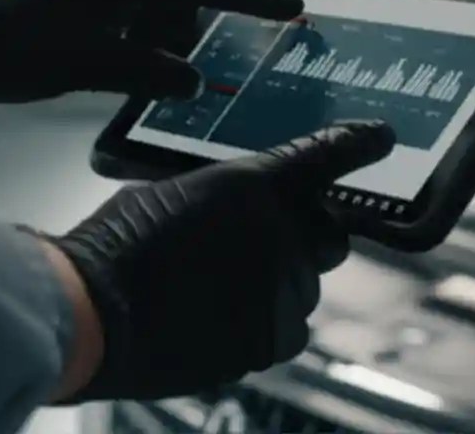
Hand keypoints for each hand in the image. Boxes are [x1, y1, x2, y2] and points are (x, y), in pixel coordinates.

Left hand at [0, 0, 301, 100]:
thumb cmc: (4, 50)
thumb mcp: (82, 66)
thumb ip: (146, 72)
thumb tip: (193, 81)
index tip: (292, 5)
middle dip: (206, 11)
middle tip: (218, 49)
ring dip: (171, 29)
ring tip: (163, 69)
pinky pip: (132, 8)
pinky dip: (146, 34)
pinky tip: (138, 65)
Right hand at [45, 120, 394, 402]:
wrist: (92, 313)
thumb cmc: (115, 245)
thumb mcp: (171, 191)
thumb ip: (225, 196)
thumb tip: (245, 210)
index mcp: (255, 185)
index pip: (325, 156)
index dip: (358, 144)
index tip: (381, 137)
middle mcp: (282, 234)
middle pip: (331, 235)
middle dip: (311, 235)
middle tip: (273, 242)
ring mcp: (281, 290)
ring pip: (308, 284)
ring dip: (281, 281)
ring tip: (224, 288)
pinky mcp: (271, 338)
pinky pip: (290, 327)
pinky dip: (267, 321)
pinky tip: (224, 319)